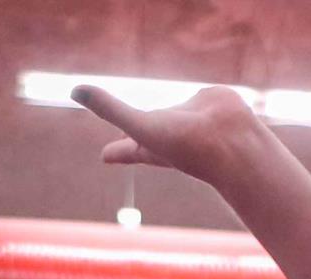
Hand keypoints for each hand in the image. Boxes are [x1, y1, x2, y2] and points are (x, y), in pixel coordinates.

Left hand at [71, 83, 266, 185]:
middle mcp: (169, 136)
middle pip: (147, 137)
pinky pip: (196, 100)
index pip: (127, 150)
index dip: (116, 151)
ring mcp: (188, 121)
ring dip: (167, 119)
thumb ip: (110, 109)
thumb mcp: (142, 127)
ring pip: (172, 117)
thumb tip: (75, 90)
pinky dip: (197, 101)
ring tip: (164, 122)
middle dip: (136, 138)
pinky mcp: (206, 104)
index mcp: (150, 147)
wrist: (235, 142)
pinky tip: (204, 105)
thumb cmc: (188, 145)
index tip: (105, 156)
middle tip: (124, 143)